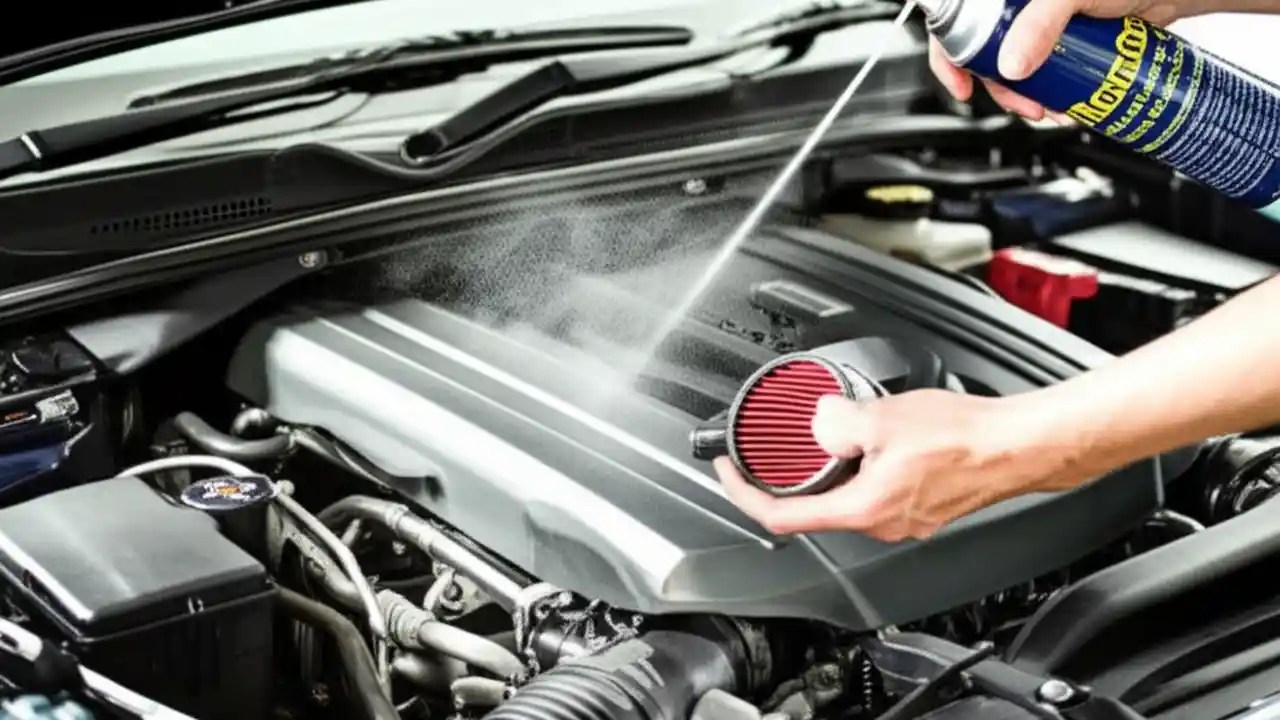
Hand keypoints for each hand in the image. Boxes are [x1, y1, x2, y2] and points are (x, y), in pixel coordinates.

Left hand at [715, 390, 1088, 541]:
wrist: (1016, 446)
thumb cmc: (963, 438)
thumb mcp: (881, 417)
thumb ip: (834, 421)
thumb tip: (815, 420)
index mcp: (861, 509)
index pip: (780, 517)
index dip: (742, 494)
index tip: (727, 471)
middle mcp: (880, 526)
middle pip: (811, 509)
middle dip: (786, 478)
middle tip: (769, 450)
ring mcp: (902, 521)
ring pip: (846, 499)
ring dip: (827, 472)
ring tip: (824, 438)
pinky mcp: (921, 508)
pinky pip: (874, 493)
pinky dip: (859, 471)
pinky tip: (870, 445)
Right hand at [929, 0, 1196, 119]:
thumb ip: (1040, 24)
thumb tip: (1011, 67)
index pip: (956, 19)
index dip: (948, 55)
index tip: (962, 86)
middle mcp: (1018, 5)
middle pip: (983, 51)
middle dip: (1000, 88)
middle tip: (1024, 106)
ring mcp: (1038, 23)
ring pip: (1012, 66)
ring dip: (1026, 96)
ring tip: (1051, 111)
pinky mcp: (1060, 40)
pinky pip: (1040, 70)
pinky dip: (1047, 92)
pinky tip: (1063, 103)